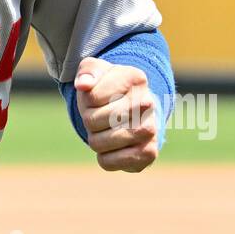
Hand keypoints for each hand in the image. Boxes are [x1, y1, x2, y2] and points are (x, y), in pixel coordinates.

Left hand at [74, 57, 159, 172]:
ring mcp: (150, 130)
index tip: (98, 95)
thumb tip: (83, 85)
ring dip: (94, 138)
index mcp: (135, 78)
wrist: (133, 110)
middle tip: (101, 115)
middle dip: (89, 119)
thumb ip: (87, 72)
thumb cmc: (109, 87)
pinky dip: (103, 156)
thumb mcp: (95, 70)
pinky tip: (114, 146)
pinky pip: (107, 162)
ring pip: (97, 143)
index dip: (86, 99)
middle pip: (92, 121)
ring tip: (108, 129)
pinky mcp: (148, 154)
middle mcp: (148, 104)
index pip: (91, 97)